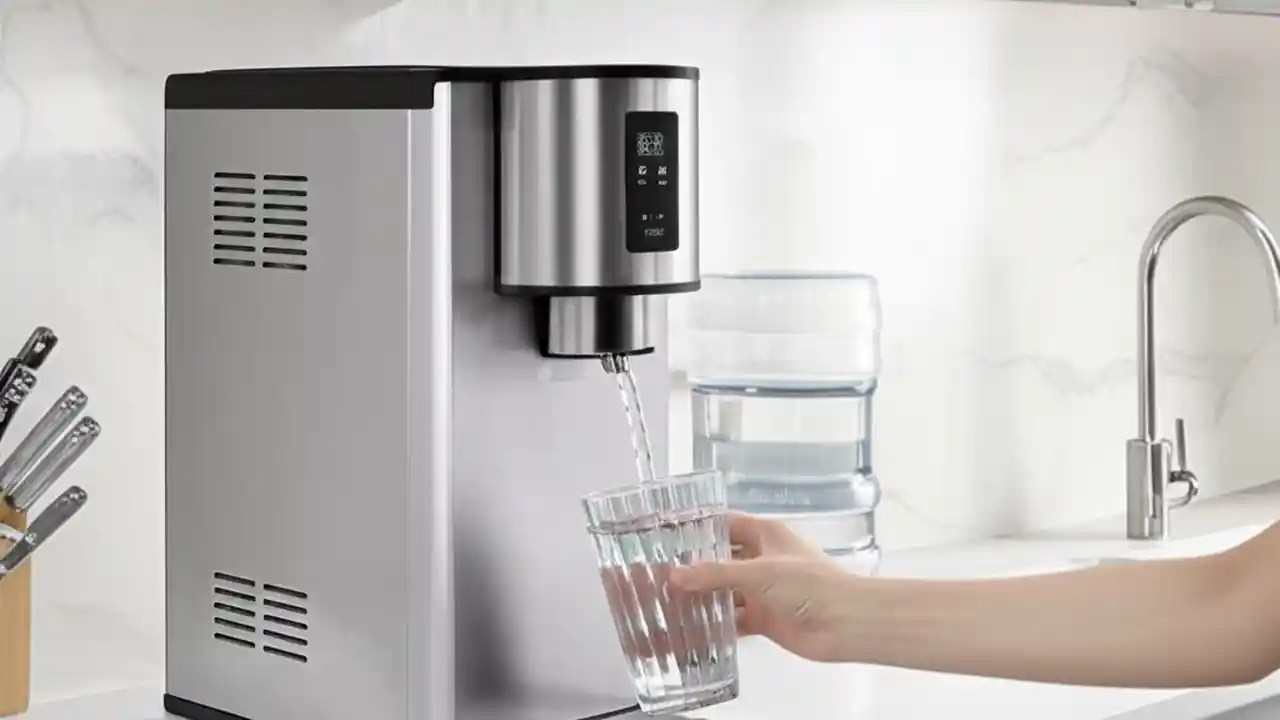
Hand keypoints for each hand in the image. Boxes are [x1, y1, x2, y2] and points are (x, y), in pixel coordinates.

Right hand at [671, 514, 857, 662]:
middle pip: (719, 559)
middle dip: (692, 566)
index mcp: (764, 534)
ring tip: (666, 602)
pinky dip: (714, 624)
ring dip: (700, 597)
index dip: (696, 527)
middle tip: (656, 572)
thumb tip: (675, 575)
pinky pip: (733, 619)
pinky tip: (691, 630)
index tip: (665, 533)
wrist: (845, 623)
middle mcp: (761, 559)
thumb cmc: (810, 585)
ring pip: (723, 590)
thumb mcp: (758, 572)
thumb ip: (715, 574)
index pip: (723, 524)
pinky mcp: (764, 617)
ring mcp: (762, 589)